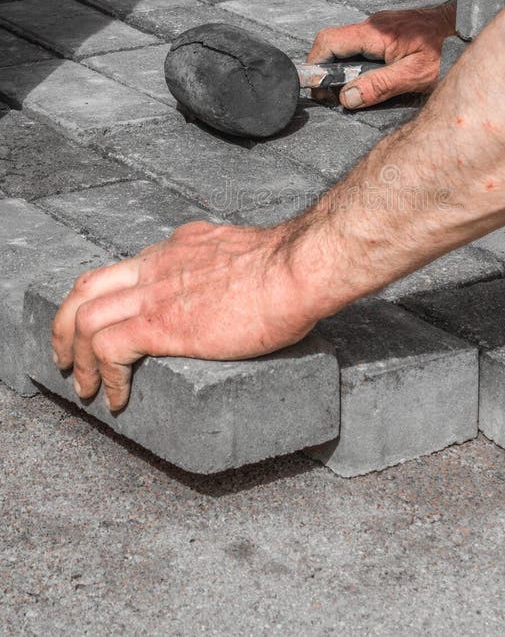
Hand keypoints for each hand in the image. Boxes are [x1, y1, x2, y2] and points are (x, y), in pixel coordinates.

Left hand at [51, 221, 317, 411]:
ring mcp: (154, 292)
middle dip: (66, 325)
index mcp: (180, 247)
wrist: (296, 269)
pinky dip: (105, 378)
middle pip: (87, 288)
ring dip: (77, 358)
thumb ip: (232, 267)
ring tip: (85, 388)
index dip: (103, 298)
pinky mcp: (160, 324)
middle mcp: (158, 263)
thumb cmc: (292, 267)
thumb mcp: (249, 255)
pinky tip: (118, 398)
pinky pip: (109, 351)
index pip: (124, 267)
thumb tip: (247, 284)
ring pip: (83, 319)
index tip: (106, 323)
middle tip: (68, 357)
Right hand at [308, 2, 455, 108]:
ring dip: (346, 70)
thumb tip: (347, 98)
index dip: (316, 65)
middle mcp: (374, 25)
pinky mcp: (389, 31)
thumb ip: (379, 86)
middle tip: (336, 97)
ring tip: (356, 91)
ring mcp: (381, 26)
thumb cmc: (449, 49)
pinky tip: (373, 80)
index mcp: (375, 32)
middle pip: (335, 45)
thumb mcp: (415, 75)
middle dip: (329, 71)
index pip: (328, 41)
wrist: (470, 27)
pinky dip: (360, 65)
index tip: (318, 89)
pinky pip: (364, 47)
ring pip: (349, 47)